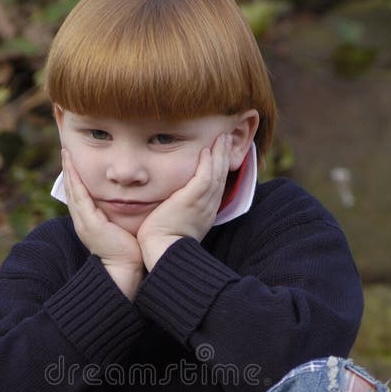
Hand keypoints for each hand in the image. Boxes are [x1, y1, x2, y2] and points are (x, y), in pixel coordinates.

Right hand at [62, 150, 143, 298]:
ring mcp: (84, 222)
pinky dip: (74, 180)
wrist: (125, 271)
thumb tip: (133, 203)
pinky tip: (72, 166)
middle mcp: (83, 221)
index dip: (76, 177)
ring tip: (66, 152)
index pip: (80, 194)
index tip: (74, 161)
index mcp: (90, 222)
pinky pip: (79, 196)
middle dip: (68, 169)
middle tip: (66, 150)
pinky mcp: (89, 223)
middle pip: (72, 189)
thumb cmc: (129, 253)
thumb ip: (123, 216)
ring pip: (73, 190)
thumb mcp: (123, 229)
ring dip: (68, 170)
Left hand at [137, 133, 232, 269]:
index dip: (220, 170)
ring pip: (217, 174)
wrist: (163, 254)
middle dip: (225, 157)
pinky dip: (208, 162)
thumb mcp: (175, 227)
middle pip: (221, 177)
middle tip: (228, 140)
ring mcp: (202, 203)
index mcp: (205, 215)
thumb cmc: (163, 245)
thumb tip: (168, 207)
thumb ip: (175, 213)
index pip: (216, 188)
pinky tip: (207, 149)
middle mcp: (208, 208)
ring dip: (220, 154)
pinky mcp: (192, 199)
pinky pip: (206, 176)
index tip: (220, 156)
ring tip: (223, 138)